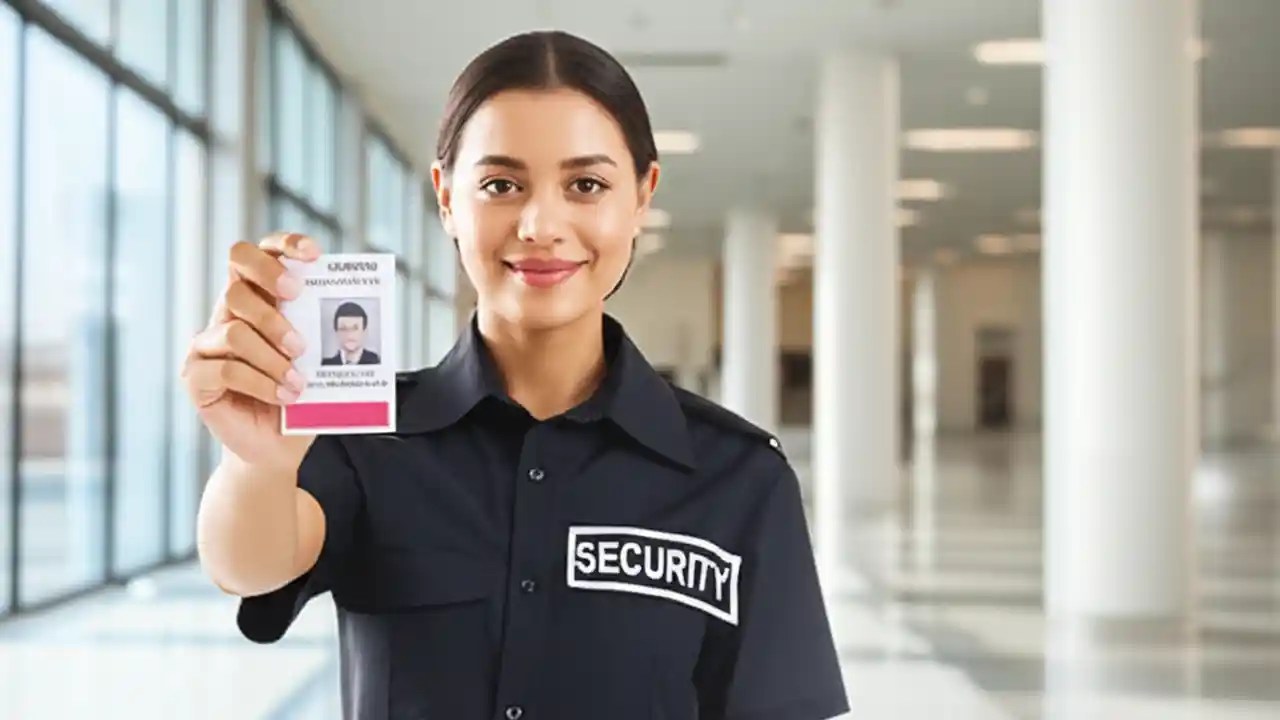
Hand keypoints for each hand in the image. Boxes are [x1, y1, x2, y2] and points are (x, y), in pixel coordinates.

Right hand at [181, 232, 320, 470]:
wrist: (278, 447)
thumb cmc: (301, 398)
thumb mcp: (318, 360)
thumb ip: (321, 330)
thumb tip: (350, 305)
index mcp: (257, 300)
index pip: (257, 255)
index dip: (283, 246)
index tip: (314, 255)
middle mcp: (227, 315)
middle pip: (238, 283)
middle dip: (272, 298)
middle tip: (300, 321)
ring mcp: (207, 345)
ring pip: (235, 330)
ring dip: (273, 356)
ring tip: (299, 380)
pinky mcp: (196, 376)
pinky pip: (226, 368)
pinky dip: (261, 382)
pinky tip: (285, 396)